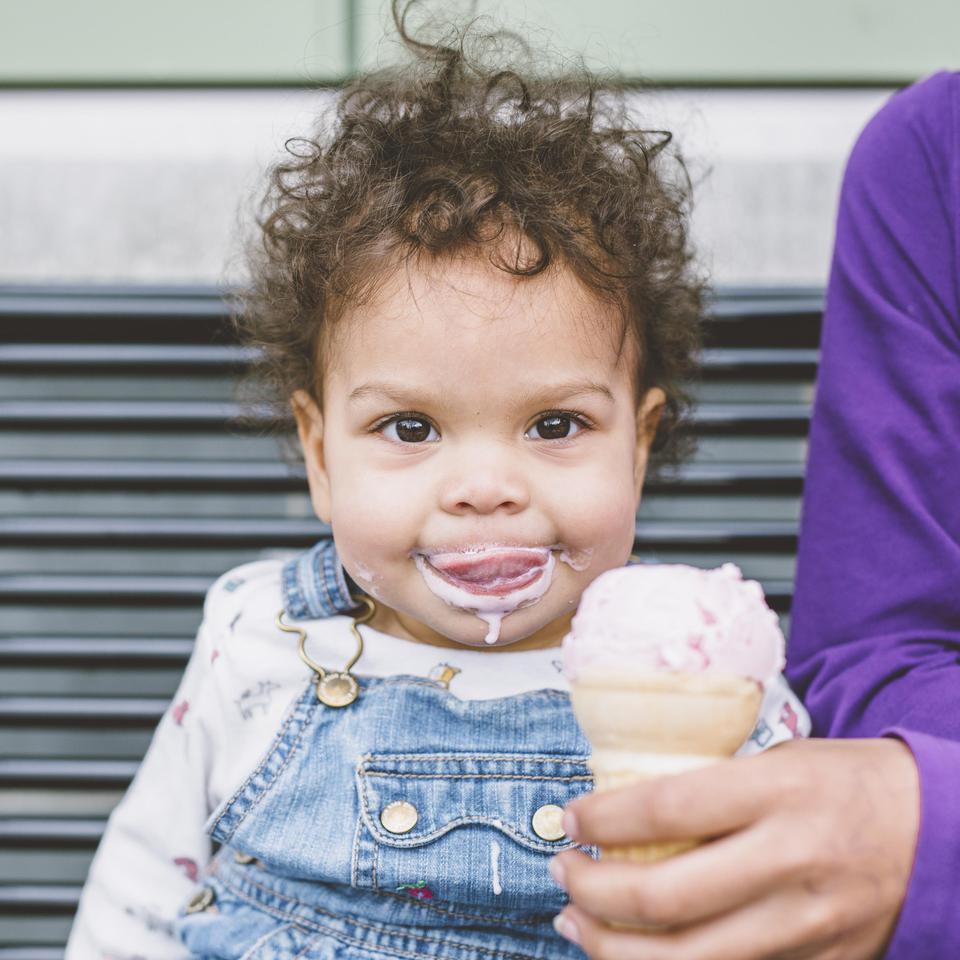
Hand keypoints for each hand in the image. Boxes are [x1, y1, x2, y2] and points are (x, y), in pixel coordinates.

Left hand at [550, 738, 918, 959]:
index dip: (601, 819)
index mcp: (776, 791)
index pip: (663, 810)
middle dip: (592, 890)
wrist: (942, 832)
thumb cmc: (846, 782)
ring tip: (576, 921)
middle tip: (562, 871)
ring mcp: (807, 924)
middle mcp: (789, 860)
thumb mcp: (778, 760)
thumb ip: (712, 790)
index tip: (568, 817)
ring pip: (689, 959)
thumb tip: (625, 814)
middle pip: (664, 896)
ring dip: (614, 947)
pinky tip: (637, 953)